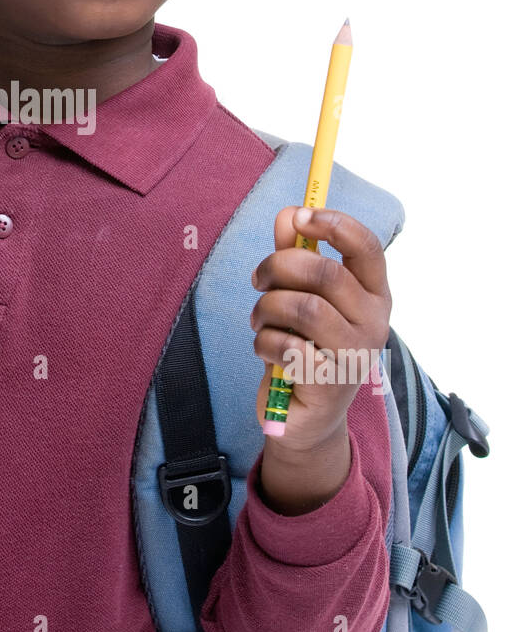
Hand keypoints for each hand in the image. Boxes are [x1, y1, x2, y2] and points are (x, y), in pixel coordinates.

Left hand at [250, 205, 391, 453]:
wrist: (304, 417)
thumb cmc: (304, 346)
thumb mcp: (300, 295)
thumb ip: (296, 255)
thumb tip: (288, 214)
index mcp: (373, 294)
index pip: (367, 247)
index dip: (333, 224)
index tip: (299, 215)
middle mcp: (373, 322)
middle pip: (325, 273)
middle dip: (278, 267)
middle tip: (258, 279)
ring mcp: (355, 354)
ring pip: (304, 307)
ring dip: (266, 308)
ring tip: (258, 320)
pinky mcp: (330, 384)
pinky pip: (287, 345)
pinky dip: (264, 342)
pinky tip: (265, 350)